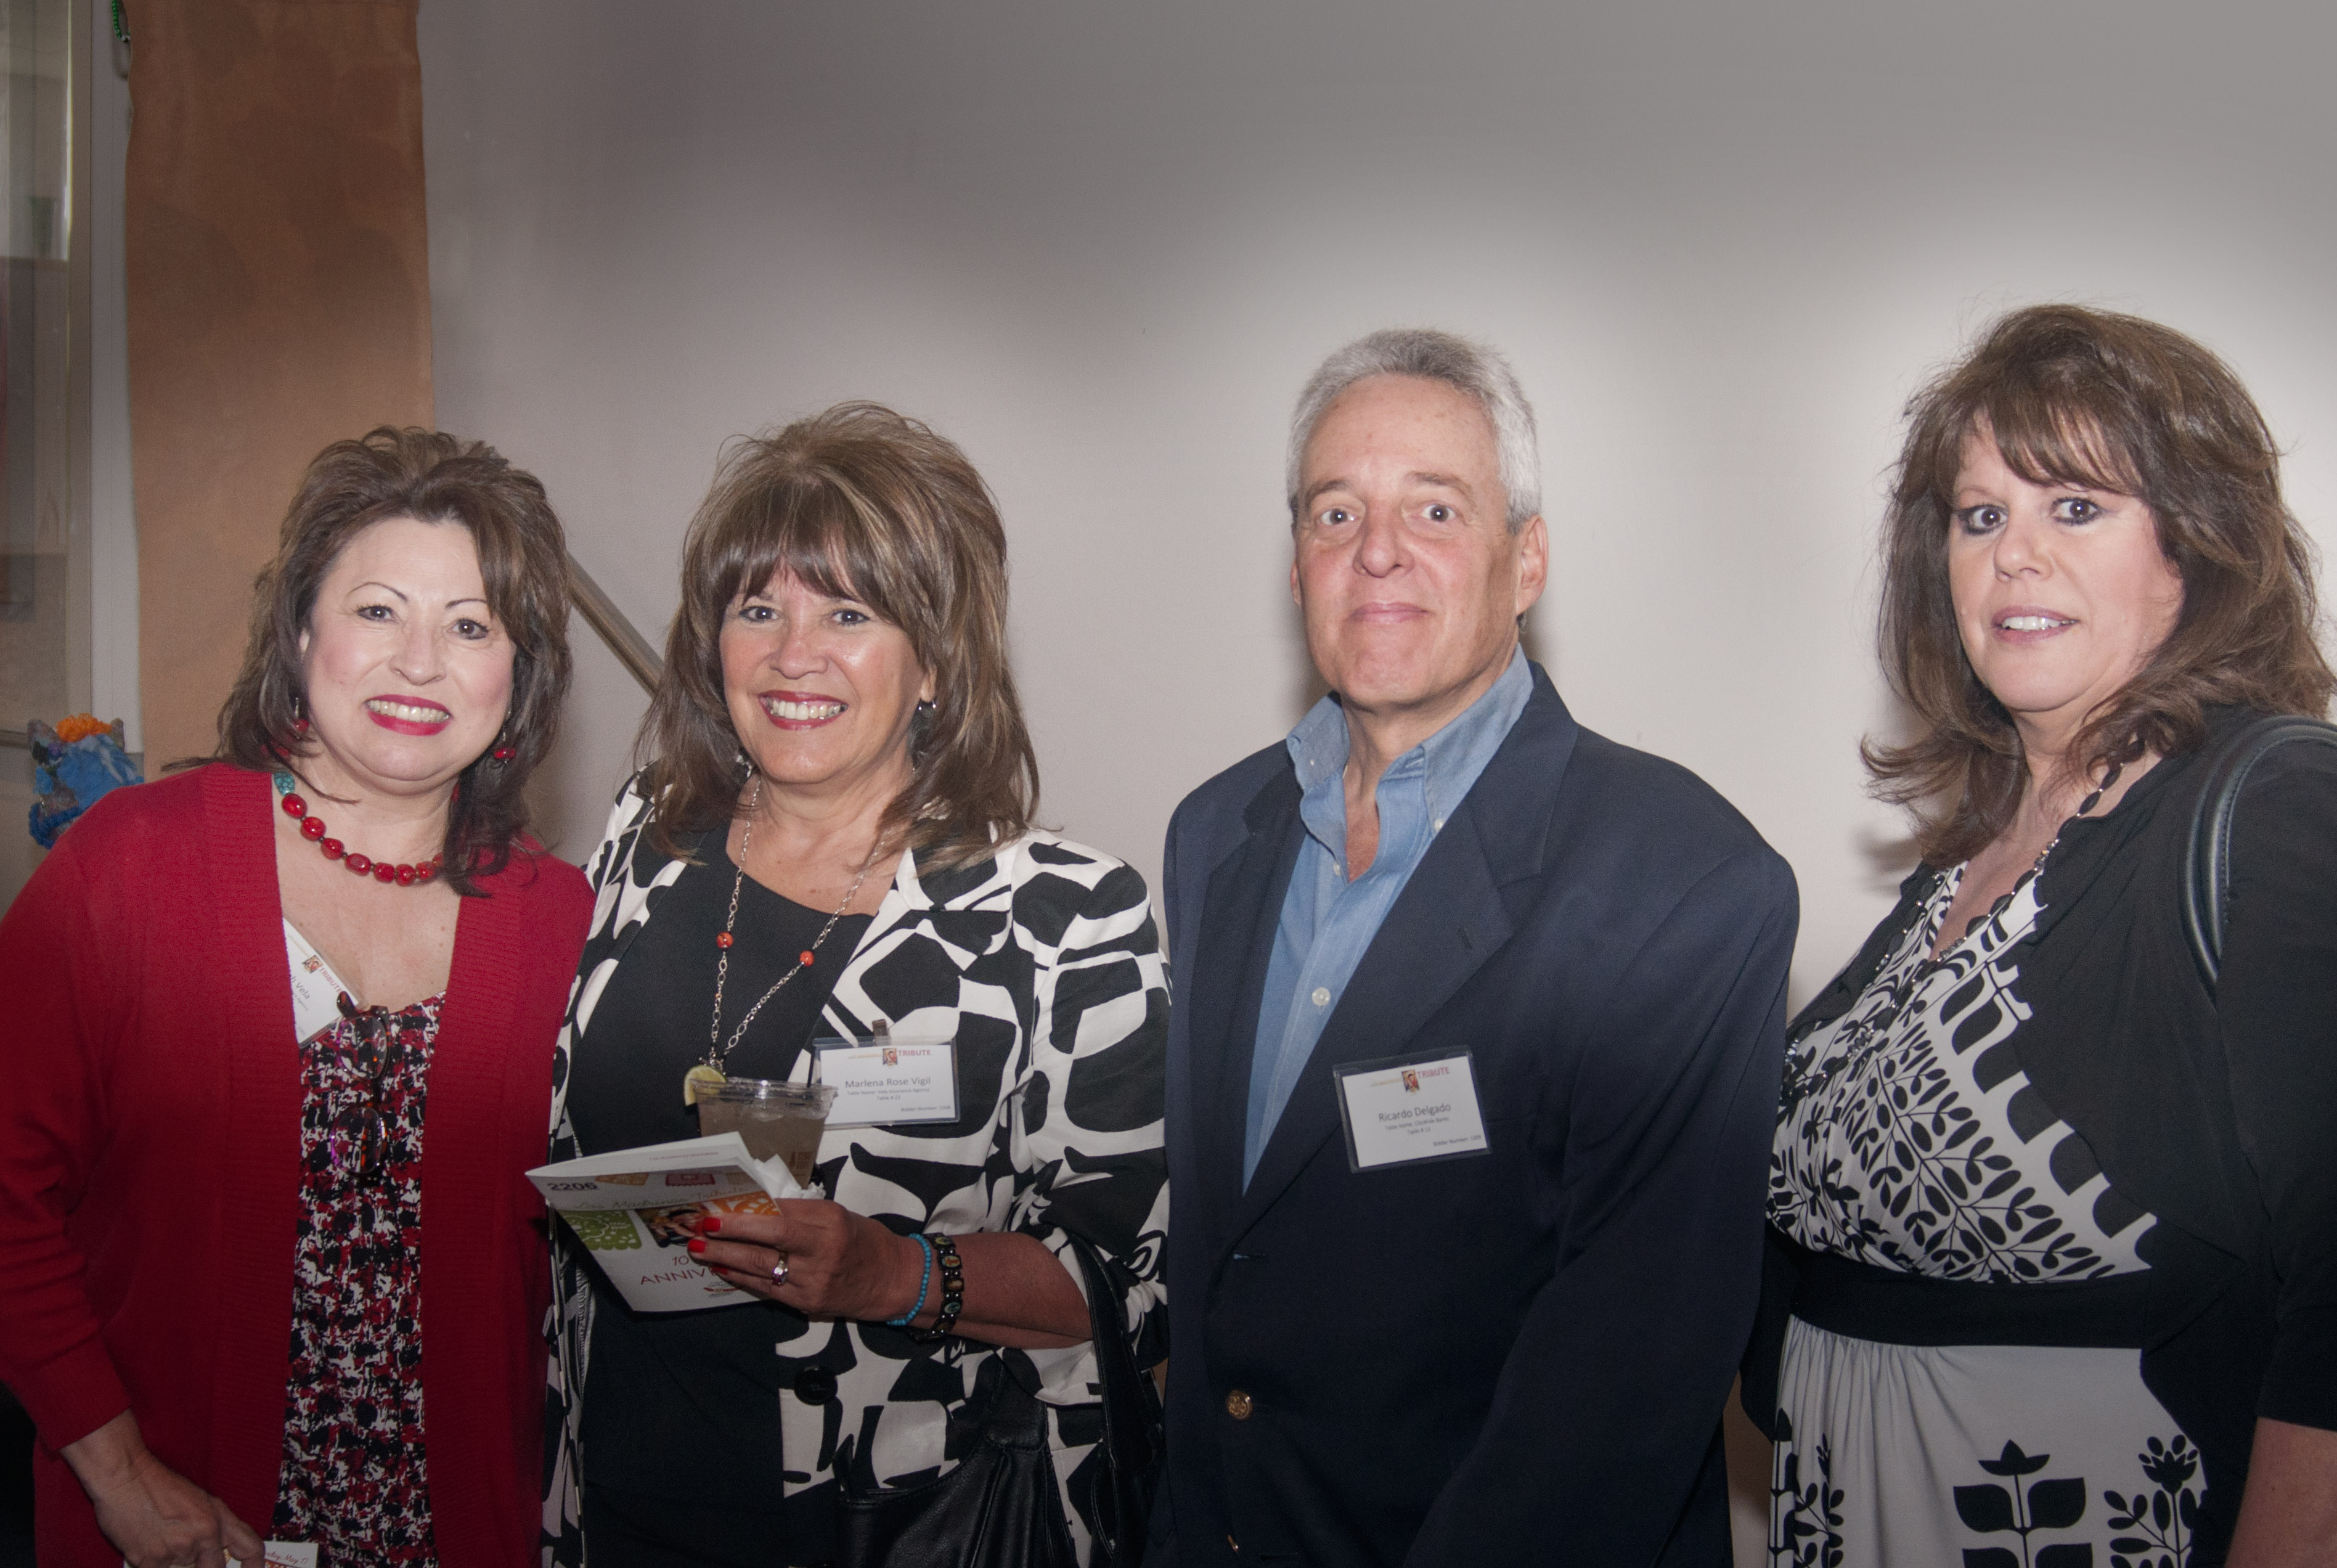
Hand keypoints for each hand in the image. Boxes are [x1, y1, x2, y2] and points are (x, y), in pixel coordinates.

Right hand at [61, 1410, 264, 1566]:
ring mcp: (175, 1551)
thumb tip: (220, 1555)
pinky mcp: (148, 1562)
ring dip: (176, 1562)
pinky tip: (148, 1545)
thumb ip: (216, 1528)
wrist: (125, 1478)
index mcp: (217, 1520)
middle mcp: (201, 1537)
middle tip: (186, 1547)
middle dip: (204, 1565)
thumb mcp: (201, 1501)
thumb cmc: (161, 1486)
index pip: (250, 1549)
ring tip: (162, 1537)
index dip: (255, 1566)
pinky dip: (155, 1564)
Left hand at [691, 1199, 922, 1322]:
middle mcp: (822, 1250)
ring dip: (725, 1257)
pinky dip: (742, 1278)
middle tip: (699, 1227)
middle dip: (729, 1233)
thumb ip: (800, 1214)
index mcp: (831, 1221)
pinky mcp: (807, 1304)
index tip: (719, 1206)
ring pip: (761, 1267)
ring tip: (699, 1249)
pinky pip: (767, 1289)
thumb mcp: (837, 1216)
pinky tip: (723, 1269)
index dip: (747, 1212)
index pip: (781, 1213)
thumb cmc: (863, 1241)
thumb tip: (755, 1207)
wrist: (892, 1280)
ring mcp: (814, 1280)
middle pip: (768, 1239)